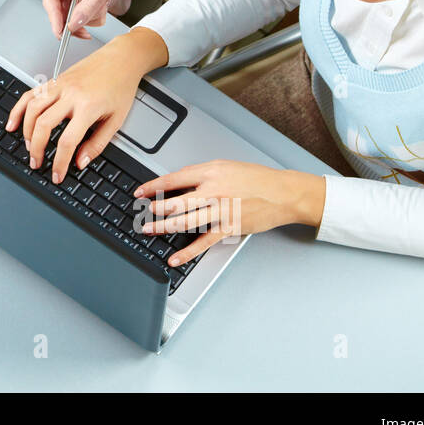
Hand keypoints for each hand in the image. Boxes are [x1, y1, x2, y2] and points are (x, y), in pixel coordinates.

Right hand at [5, 27, 168, 183]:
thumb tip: (80, 162)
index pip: (67, 141)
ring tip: (28, 147)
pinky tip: (13, 123)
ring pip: (32, 109)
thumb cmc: (121, 86)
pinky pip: (30, 94)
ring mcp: (59, 85)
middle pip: (43, 125)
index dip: (59, 162)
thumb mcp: (115, 120)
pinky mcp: (54, 80)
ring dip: (26, 131)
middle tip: (36, 163)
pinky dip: (18, 110)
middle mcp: (70, 95)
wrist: (121, 59)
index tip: (57, 174)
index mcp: (88, 107)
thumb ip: (96, 144)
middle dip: (36, 149)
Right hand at [41, 0, 163, 38]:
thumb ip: (92, 3)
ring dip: (82, 15)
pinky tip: (103, 9)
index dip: (53, 11)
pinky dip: (91, 11)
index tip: (60, 28)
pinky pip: (83, 2)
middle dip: (67, 17)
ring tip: (98, 15)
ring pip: (70, 3)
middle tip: (76, 31)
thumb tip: (75, 22)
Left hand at [134, 161, 325, 266]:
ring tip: (149, 230)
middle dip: (154, 208)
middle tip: (141, 213)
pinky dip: (188, 252)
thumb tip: (179, 179)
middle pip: (176, 201)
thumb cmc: (256, 178)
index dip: (153, 186)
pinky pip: (203, 242)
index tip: (140, 192)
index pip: (174, 179)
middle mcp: (213, 191)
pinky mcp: (229, 227)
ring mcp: (221, 211)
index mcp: (210, 172)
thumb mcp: (226, 166)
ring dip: (163, 227)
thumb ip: (202, 173)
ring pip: (185, 221)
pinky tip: (175, 258)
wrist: (283, 193)